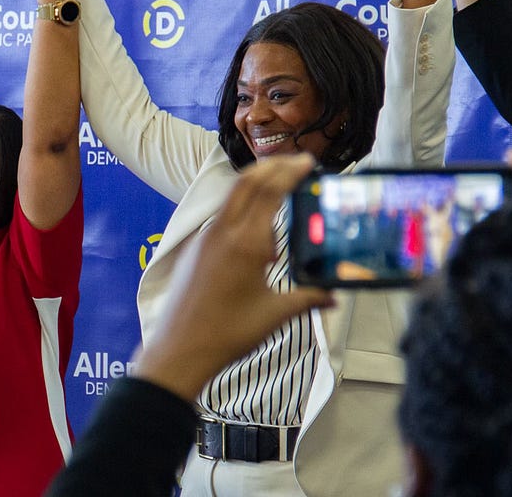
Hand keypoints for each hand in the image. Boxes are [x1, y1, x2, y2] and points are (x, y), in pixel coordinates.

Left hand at [132, 153, 333, 400]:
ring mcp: (205, 239)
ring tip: (281, 193)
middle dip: (272, 167)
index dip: (289, 171)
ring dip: (256, 187)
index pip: (269, 191)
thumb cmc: (226, 334)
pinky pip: (222, 218)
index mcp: (245, 243)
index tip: (307, 161)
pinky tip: (259, 237)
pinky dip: (243, 211)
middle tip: (295, 164)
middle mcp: (222, 233)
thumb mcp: (275, 314)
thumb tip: (332, 294)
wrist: (179, 349)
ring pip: (232, 198)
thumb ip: (308, 298)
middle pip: (246, 183)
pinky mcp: (196, 250)